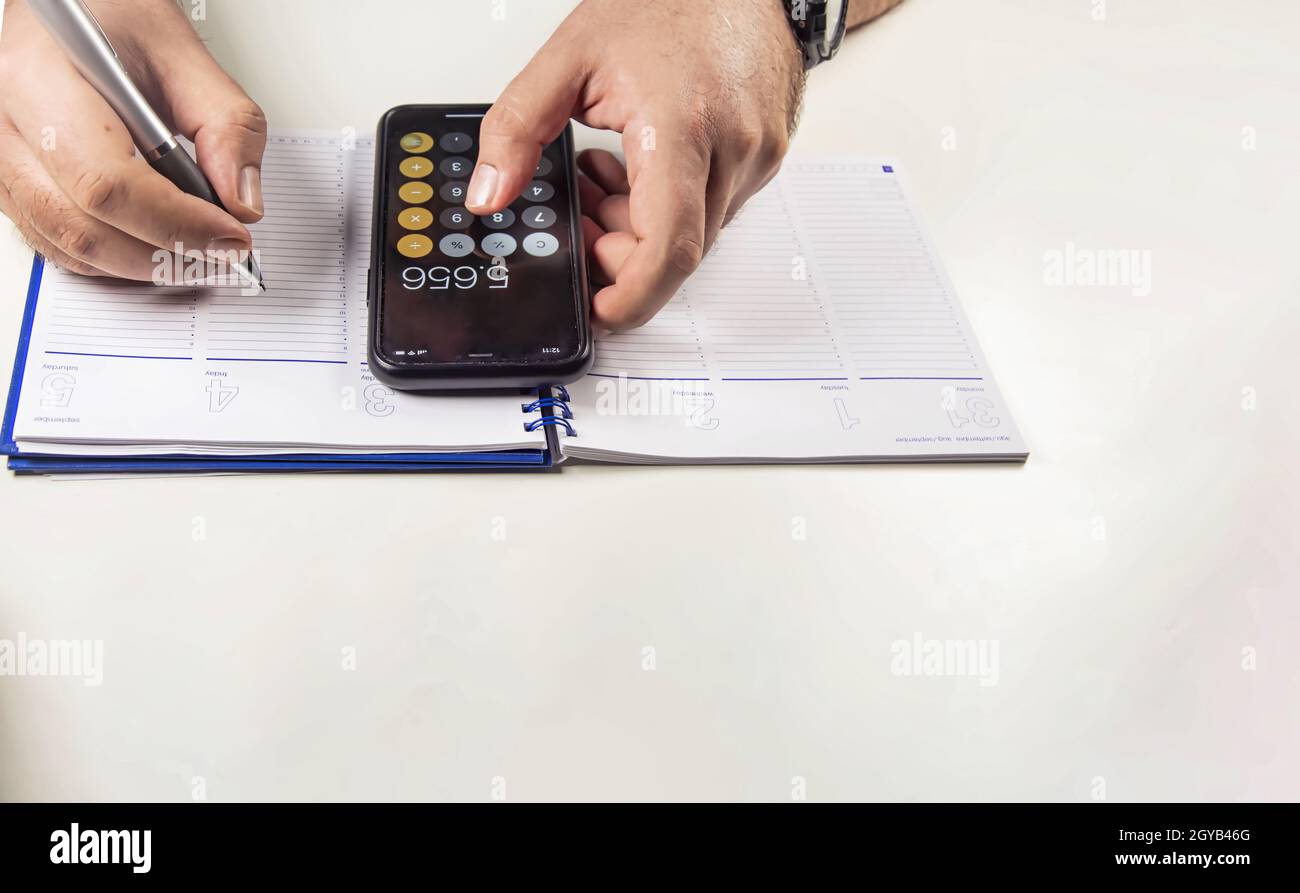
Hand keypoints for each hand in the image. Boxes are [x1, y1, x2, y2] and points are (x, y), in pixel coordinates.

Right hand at [0, 0, 265, 279]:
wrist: (73, 8)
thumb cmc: (111, 16)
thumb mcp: (181, 53)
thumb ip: (225, 125)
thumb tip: (241, 202)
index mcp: (40, 80)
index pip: (107, 182)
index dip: (176, 222)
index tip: (230, 236)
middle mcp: (8, 126)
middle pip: (84, 226)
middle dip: (165, 252)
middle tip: (223, 252)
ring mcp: (4, 160)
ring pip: (70, 246)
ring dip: (143, 264)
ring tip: (198, 251)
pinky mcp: (14, 185)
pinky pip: (61, 244)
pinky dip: (117, 259)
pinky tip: (157, 245)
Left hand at [467, 0, 804, 329]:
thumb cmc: (673, 1)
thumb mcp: (571, 56)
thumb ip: (517, 128)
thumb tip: (490, 194)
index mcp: (682, 127)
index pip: (666, 248)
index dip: (631, 296)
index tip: (598, 309)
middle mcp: (732, 151)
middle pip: (674, 252)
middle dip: (619, 253)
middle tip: (582, 216)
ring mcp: (756, 157)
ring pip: (694, 236)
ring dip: (641, 229)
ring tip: (607, 174)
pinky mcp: (765, 158)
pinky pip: (713, 210)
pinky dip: (669, 207)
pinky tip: (641, 168)